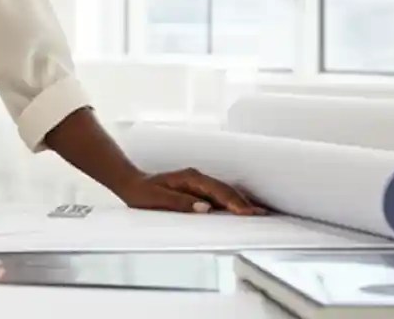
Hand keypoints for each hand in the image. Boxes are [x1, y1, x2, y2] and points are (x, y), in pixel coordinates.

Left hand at [114, 168, 266, 215]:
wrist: (131, 183)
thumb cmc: (142, 193)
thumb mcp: (157, 199)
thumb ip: (180, 203)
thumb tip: (205, 208)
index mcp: (190, 178)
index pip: (217, 190)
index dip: (233, 202)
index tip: (247, 213)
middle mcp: (197, 178)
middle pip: (226, 190)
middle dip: (244, 203)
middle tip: (263, 215)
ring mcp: (198, 183)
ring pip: (224, 192)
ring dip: (241, 202)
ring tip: (260, 213)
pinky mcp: (197, 189)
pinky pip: (218, 196)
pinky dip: (231, 203)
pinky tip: (241, 210)